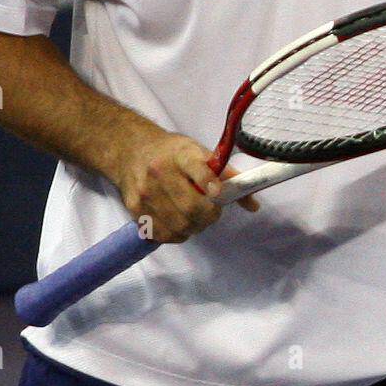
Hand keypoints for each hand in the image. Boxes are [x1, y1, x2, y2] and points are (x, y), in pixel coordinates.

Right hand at [108, 119, 259, 243]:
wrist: (132, 151)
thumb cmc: (173, 153)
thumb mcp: (200, 153)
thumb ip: (227, 176)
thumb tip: (253, 205)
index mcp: (181, 154)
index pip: (197, 169)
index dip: (209, 183)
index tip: (218, 192)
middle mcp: (160, 172)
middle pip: (191, 207)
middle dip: (209, 215)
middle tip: (212, 212)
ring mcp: (145, 192)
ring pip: (179, 226)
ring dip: (195, 227)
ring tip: (195, 216)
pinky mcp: (134, 208)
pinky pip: (163, 234)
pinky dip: (177, 234)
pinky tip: (179, 222)